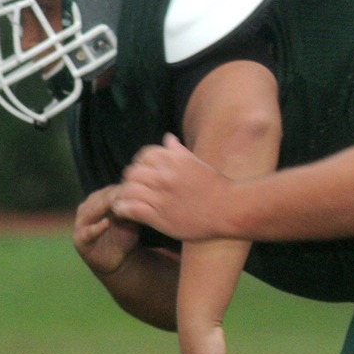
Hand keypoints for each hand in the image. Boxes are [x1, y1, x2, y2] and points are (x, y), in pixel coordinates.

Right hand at [73, 185, 141, 277]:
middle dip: (118, 198)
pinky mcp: (79, 238)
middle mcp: (87, 206)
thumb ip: (132, 206)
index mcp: (98, 198)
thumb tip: (140, 190)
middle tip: (133, 196)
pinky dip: (97, 227)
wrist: (119, 259)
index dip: (126, 190)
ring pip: (94, 211)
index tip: (141, 189)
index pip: (112, 190)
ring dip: (106, 209)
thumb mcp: (131, 218)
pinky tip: (106, 223)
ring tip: (121, 208)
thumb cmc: (126, 234)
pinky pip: (89, 231)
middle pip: (103, 199)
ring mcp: (81, 222)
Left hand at [113, 134, 233, 241]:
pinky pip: (129, 208)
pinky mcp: (158, 215)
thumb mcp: (198, 164)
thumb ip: (179, 151)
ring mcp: (160, 196)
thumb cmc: (216, 187)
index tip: (145, 174)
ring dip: (125, 195)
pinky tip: (127, 212)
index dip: (142, 164)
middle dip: (132, 180)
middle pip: (132, 172)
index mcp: (174, 160)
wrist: (229, 210)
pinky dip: (123, 209)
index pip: (144, 155)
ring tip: (129, 201)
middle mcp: (165, 175)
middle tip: (136, 189)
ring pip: (128, 189)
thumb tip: (167, 138)